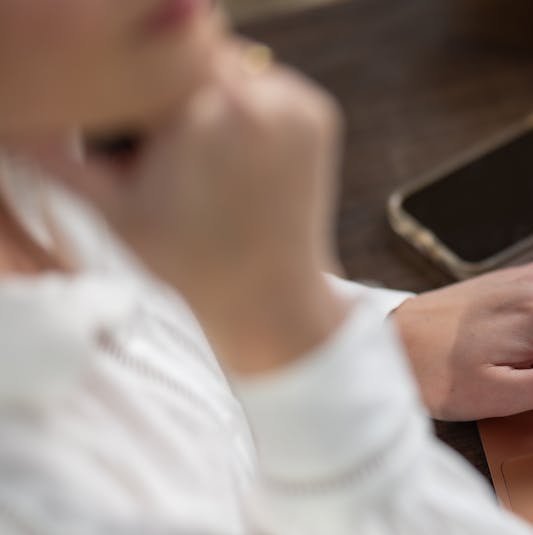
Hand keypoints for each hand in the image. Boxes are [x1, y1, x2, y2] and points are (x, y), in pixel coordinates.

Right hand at [17, 40, 345, 372]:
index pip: (148, 60)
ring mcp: (300, 101)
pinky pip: (265, 83)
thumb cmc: (184, 260)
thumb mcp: (107, 208)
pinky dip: (244, 105)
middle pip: (191, 56)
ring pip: (229, 63)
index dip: (127, 93)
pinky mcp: (320, 112)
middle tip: (160, 150)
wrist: (269, 298)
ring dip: (205, 93)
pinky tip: (230, 151)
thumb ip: (52, 155)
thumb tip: (11, 126)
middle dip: (167, 91)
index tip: (129, 137)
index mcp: (212, 107)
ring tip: (196, 155)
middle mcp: (265, 95)